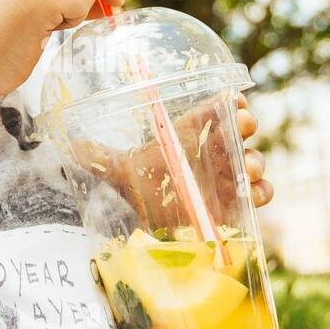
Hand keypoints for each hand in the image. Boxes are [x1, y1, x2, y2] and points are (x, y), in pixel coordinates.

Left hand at [71, 91, 274, 231]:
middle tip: (242, 125)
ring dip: (255, 159)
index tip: (234, 99)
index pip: (221, 107)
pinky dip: (261, 192)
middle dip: (246, 124)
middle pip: (241, 130)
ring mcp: (230, 177)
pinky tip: (252, 194)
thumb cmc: (144, 191)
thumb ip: (98, 156)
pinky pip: (260, 193)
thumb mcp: (121, 172)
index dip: (231, 100)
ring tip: (245, 166)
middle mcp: (216, 152)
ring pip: (253, 160)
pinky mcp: (239, 204)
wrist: (154, 229)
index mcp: (194, 133)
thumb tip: (68, 144)